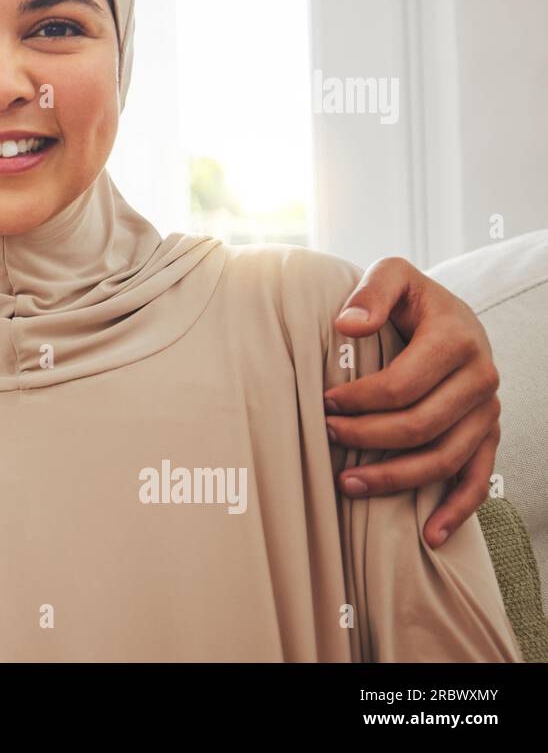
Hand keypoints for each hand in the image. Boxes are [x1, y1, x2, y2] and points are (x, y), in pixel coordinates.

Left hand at [323, 257, 499, 548]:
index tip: (324, 402)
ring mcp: (487, 411)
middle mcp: (481, 377)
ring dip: (395, 479)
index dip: (359, 400)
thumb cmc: (412, 299)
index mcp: (457, 339)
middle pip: (420, 425)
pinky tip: (428, 535)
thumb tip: (347, 324)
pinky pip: (478, 479)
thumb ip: (373, 291)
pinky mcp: (488, 435)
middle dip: (367, 437)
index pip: (402, 385)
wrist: (450, 315)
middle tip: (327, 436)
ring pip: (443, 458)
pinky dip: (457, 511)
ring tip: (347, 484)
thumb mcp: (394, 275)